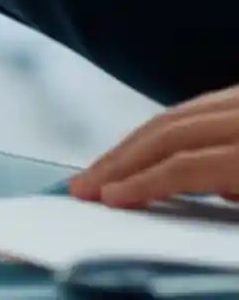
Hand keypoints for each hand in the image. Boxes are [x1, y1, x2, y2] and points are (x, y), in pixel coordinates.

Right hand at [70, 85, 238, 207]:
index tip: (107, 198)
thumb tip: (210, 190)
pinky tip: (149, 146)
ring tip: (101, 167)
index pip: (183, 165)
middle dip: (119, 160)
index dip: (141, 183)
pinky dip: (164, 126)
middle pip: (169, 131)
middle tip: (82, 183)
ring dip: (133, 142)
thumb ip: (233, 190)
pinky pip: (196, 106)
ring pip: (176, 113)